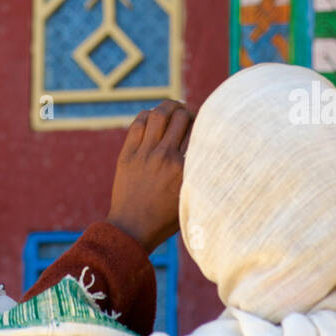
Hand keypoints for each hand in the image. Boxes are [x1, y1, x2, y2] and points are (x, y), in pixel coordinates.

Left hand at [105, 99, 194, 254]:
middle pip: (180, 118)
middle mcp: (166, 157)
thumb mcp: (189, 198)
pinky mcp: (127, 154)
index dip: (204, 123)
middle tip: (189, 113)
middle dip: (187, 111)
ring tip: (173, 108)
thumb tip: (207, 154)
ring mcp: (144, 154)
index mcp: (185, 170)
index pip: (198, 133)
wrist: (132, 229)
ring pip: (158, 115)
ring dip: (168, 107)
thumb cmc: (165, 219)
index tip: (207, 123)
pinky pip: (138, 124)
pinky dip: (147, 116)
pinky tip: (153, 117)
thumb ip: (198, 175)